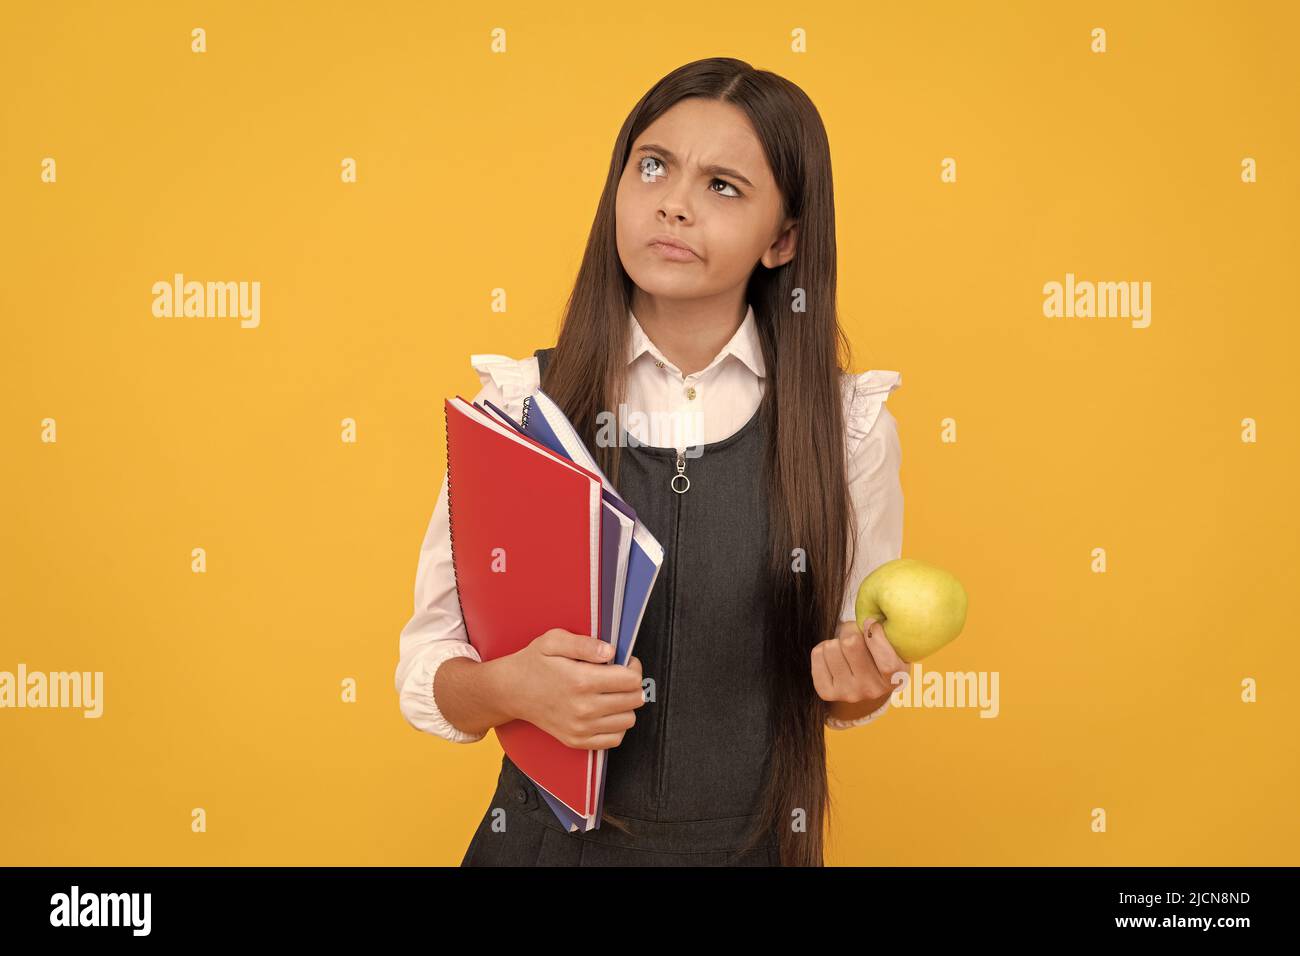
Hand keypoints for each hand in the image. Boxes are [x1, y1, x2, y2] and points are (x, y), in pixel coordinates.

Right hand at [503, 628, 644, 750]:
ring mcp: (580, 728)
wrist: (510, 691)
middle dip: (633, 684)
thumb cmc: (533, 663)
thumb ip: (585, 643)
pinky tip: (606, 711)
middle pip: (634, 700)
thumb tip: (611, 651)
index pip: (631, 680)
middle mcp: (583, 709)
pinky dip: (616, 725)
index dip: (633, 667)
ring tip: (611, 693)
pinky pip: (614, 739)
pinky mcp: (577, 741)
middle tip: (619, 675)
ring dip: (626, 705)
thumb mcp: (554, 640)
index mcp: (581, 681)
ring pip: (628, 720)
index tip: (625, 662)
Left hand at [811, 619, 907, 707]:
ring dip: (836, 640)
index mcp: (896, 678)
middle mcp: (872, 690)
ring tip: (844, 647)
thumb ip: (886, 633)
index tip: (869, 621)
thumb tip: (868, 621)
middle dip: (851, 629)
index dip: (875, 634)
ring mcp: (848, 693)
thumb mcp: (894, 645)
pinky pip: (817, 654)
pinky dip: (822, 648)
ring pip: (831, 647)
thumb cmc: (880, 654)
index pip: (886, 661)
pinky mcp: (827, 692)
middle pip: (850, 643)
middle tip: (854, 633)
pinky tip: (834, 656)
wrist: (864, 686)